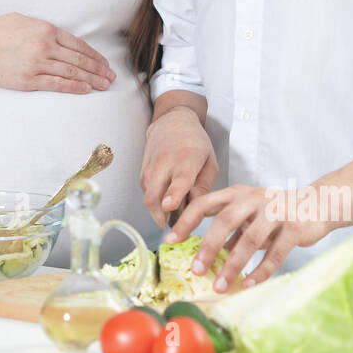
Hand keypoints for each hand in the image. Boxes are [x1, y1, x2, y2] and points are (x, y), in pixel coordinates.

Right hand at [0, 13, 115, 93]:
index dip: (94, 55)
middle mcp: (44, 45)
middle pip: (79, 59)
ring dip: (91, 80)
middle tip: (111, 77)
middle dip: (98, 69)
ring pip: (71, 72)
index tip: (104, 63)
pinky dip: (74, 87)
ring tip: (104, 85)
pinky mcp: (27, 79)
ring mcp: (36, 63)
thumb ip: (42, 27)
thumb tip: (57, 35)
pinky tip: (86, 89)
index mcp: (45, 29)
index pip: (78, 44)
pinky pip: (56, 83)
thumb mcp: (22, 19)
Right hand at [140, 105, 217, 227]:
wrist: (172, 122)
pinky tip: (165, 202)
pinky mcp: (142, 172)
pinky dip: (155, 203)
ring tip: (171, 218)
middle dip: (160, 217)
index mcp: (186, 160)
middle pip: (155, 195)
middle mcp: (165, 164)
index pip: (178, 180)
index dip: (173, 195)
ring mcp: (151, 168)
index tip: (169, 206)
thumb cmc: (195, 142)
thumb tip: (197, 208)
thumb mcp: (209, 161)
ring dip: (157, 213)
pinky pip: (146, 194)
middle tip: (172, 230)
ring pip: (148, 198)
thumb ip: (204, 186)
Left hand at [165, 184, 330, 291]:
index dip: (186, 221)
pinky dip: (259, 272)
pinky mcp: (293, 228)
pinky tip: (248, 286)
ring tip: (219, 286)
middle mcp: (253, 199)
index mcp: (237, 193)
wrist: (319, 203)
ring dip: (232, 266)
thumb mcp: (249, 215)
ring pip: (248, 240)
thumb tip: (206, 254)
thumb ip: (230, 231)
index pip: (204, 203)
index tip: (170, 240)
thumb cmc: (277, 211)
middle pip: (224, 221)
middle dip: (207, 248)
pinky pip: (274, 254)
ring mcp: (274, 212)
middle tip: (195, 270)